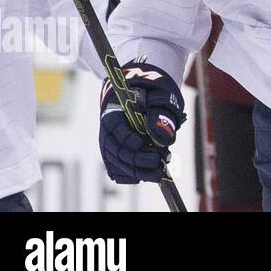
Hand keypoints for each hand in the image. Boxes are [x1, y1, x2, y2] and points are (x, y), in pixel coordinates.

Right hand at [98, 62, 184, 184]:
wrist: (143, 97)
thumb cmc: (151, 94)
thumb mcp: (158, 96)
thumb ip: (160, 114)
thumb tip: (163, 141)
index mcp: (114, 114)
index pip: (117, 130)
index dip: (129, 139)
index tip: (143, 143)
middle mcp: (108, 133)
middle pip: (118, 152)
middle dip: (139, 160)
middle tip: (159, 162)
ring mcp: (110, 147)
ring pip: (119, 165)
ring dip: (139, 171)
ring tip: (159, 172)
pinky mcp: (116, 156)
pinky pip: (118, 172)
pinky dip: (130, 176)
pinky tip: (145, 176)